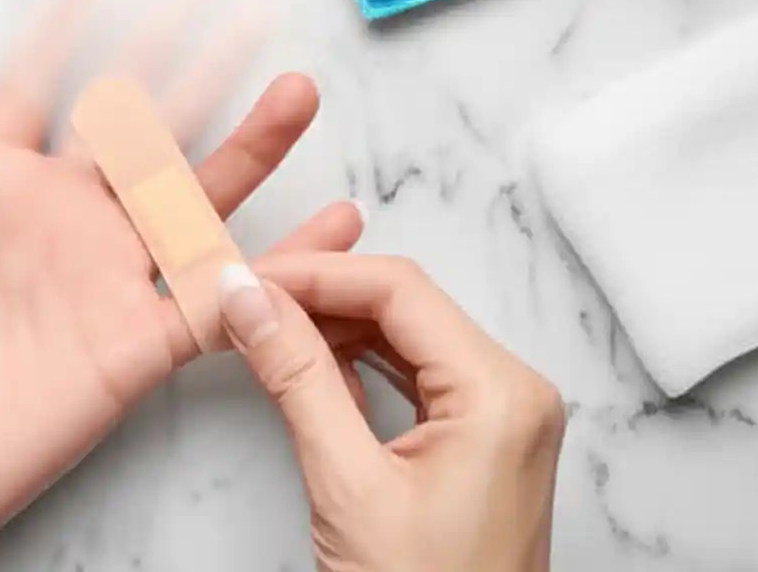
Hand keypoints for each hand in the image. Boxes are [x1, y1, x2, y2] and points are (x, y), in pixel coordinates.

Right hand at [219, 255, 565, 571]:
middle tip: (245, 301)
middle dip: (320, 297)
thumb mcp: (347, 484)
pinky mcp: (475, 444)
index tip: (248, 278)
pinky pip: (413, 379)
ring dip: (333, 330)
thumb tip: (251, 300)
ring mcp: (497, 418)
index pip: (399, 291)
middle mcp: (511, 393)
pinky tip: (307, 366)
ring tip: (263, 329)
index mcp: (500, 393)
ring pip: (405, 339)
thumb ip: (298, 378)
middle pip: (404, 308)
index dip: (315, 274)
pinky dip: (356, 368)